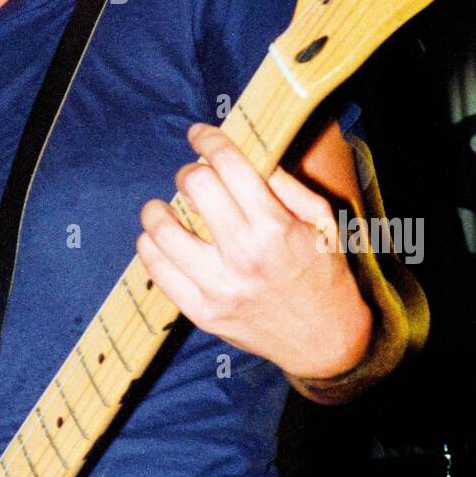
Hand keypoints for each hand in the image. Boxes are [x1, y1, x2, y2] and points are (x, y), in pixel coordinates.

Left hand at [136, 122, 371, 379]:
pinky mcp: (202, 312)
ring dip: (157, 210)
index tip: (199, 134)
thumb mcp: (321, 222)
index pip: (227, 165)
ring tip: (163, 208)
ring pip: (161, 230)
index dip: (207, 140)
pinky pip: (156, 270)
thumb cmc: (324, 275)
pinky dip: (150, 247)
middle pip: (194, 187)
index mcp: (274, 227)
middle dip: (188, 171)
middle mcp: (243, 255)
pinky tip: (159, 239)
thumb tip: (245, 156)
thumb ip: (285, 185)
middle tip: (193, 176)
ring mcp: (219, 287)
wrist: (326, 342)